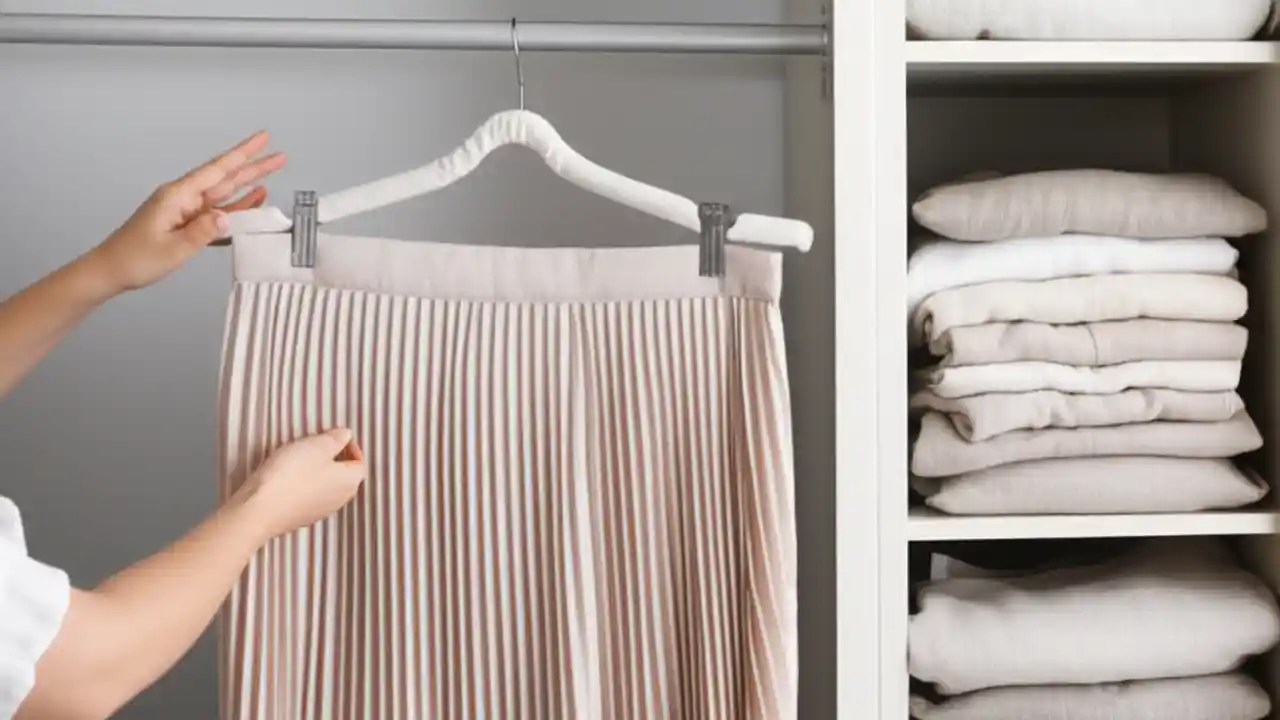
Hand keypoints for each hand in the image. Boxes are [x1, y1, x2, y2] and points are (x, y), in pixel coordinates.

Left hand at [88, 131, 285, 292]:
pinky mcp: (188, 224)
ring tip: (273, 173)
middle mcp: (184, 198)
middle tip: (279, 155)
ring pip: (225, 193)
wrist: (111, 270)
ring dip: (249, 184)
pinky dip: (237, 206)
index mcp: (178, 196)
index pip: (217, 170)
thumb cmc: (135, 259)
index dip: (242, 154)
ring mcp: (187, 210)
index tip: (262, 138)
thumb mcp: (172, 248)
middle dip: (252, 165)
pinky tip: (254, 200)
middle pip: (225, 178)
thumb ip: (202, 233)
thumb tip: (227, 218)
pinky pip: (218, 212)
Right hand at [233, 428, 365, 539]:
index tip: (332, 436)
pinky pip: (311, 496)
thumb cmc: (292, 473)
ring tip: (300, 458)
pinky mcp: (302, 518)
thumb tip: (347, 435)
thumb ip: (336, 439)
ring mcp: (322, 511)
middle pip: (345, 475)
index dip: (350, 446)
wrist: (259, 510)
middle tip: (316, 445)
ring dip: (319, 471)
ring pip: (327, 486)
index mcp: (351, 481)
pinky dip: (306, 484)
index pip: (360, 462)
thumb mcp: (317, 446)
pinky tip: (289, 477)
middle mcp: (341, 499)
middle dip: (334, 458)